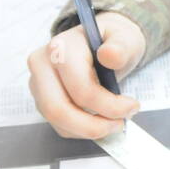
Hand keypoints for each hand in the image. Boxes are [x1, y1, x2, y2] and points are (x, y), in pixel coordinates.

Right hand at [27, 11, 146, 138]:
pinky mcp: (41, 98)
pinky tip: (100, 120)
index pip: (80, 87)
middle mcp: (42, 65)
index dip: (108, 104)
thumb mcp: (125, 38)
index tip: (131, 107)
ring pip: (56, 120)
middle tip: (119, 125)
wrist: (102, 42)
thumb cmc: (113, 41)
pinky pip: (58, 124)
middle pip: (58, 109)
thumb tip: (110, 54)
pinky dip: (81, 130)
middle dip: (92, 125)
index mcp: (61, 47)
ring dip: (87, 130)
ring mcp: (37, 83)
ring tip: (113, 123)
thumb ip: (120, 47)